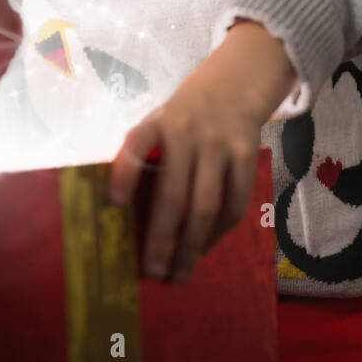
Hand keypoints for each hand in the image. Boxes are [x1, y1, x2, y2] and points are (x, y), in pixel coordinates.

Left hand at [108, 20, 296, 283]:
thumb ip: (144, 156)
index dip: (125, 172)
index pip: (137, 144)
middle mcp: (189, 134)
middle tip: (153, 272)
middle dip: (161, 238)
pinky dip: (219, 232)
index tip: (114, 203)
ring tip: (179, 274)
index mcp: (159, 124)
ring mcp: (220, 146)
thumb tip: (125, 213)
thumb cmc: (183, 117)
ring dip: (192, 246)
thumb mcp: (158, 122)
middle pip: (174, 194)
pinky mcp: (247, 157)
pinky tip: (204, 248)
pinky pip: (235, 204)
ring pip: (207, 207)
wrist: (232, 87)